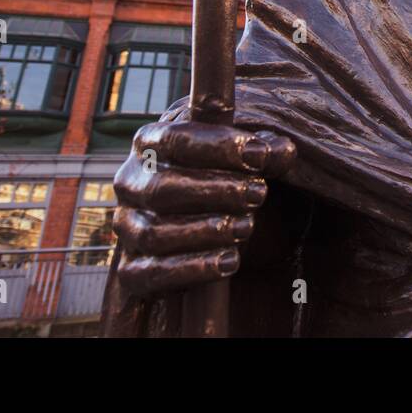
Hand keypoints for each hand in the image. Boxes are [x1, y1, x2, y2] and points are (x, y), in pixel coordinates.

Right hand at [111, 98, 294, 296]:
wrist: (193, 225)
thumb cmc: (217, 178)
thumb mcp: (240, 159)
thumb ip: (264, 151)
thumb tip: (284, 150)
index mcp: (149, 145)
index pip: (175, 139)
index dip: (219, 146)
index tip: (259, 154)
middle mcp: (130, 183)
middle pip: (163, 187)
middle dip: (217, 190)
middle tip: (259, 193)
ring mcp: (127, 227)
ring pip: (156, 233)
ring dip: (206, 230)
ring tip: (246, 227)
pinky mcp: (131, 269)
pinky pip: (153, 273)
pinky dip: (193, 268)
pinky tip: (230, 261)